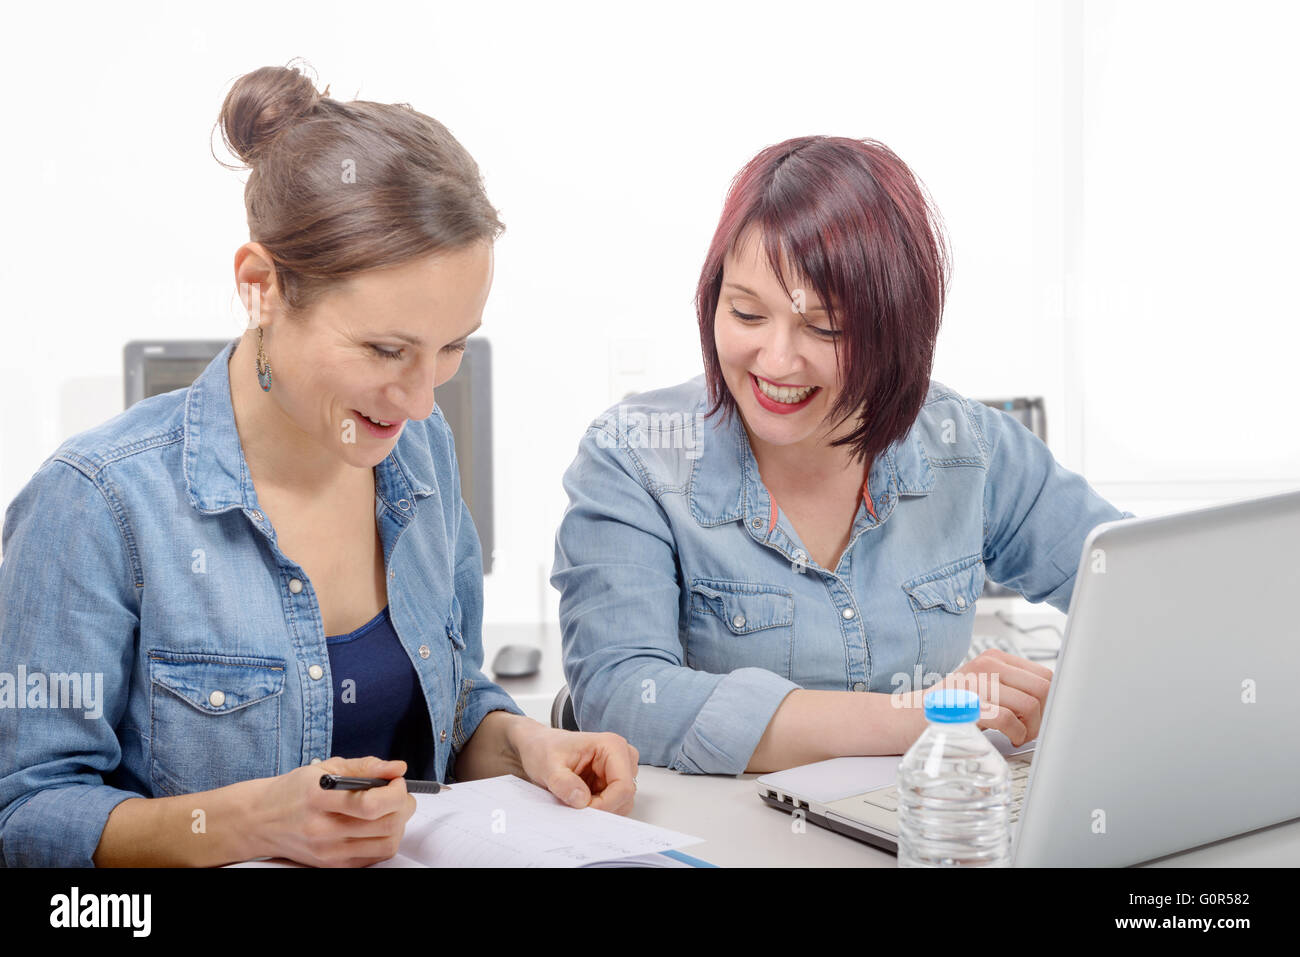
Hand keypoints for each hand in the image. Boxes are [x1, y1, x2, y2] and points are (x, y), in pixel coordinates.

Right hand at [248, 755, 417, 866]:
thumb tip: (398, 768)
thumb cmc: (293, 791)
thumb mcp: (325, 768)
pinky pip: (374, 857)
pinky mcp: (332, 865)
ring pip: (386, 844)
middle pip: (385, 825)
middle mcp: (323, 830)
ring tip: (389, 809)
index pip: (370, 804)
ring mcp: (328, 852)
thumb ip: (365, 766)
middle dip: (403, 805)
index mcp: (319, 798)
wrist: (260, 821)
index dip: (395, 791)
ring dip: (398, 824)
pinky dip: (384, 840)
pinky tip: (376, 825)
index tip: (396, 780)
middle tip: (398, 793)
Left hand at [508, 722, 639, 814]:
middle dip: (601, 807)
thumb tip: (582, 800)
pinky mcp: (613, 781)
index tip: (582, 810)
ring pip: (621, 802)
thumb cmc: (545, 749)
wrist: (539, 747)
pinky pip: (614, 804)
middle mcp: (622, 756)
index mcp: (612, 746)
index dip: (605, 804)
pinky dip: (597, 808)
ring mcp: (620, 769)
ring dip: (599, 808)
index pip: (624, 786)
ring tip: (574, 798)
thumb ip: (563, 782)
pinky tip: (580, 799)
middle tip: (575, 805)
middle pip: (625, 796)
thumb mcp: (548, 766)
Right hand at [903, 649, 1052, 746]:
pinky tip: (1010, 738)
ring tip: (1019, 735)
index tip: (1042, 716)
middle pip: (1043, 688)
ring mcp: (977, 684)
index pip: (1045, 674)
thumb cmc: (950, 706)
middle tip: (1031, 729)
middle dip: (1045, 715)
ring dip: (1031, 728)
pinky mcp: (969, 705)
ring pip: (1030, 705)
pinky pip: (1009, 720)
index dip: (1051, 700)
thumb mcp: (982, 685)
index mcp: (994, 658)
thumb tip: (1052, 703)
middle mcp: (987, 665)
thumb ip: (1012, 688)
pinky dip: (1016, 734)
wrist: (909, 716)